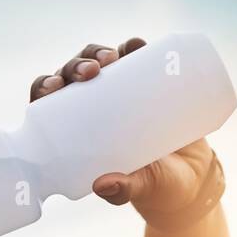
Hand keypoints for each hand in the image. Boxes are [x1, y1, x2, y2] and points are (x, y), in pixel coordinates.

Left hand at [29, 37, 217, 227]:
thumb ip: (122, 191)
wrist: (192, 176)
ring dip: (99, 53)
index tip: (53, 87)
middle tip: (92, 71)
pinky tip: (133, 45)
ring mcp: (120, 92)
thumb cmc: (153, 186)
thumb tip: (102, 185)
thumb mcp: (138, 188)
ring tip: (113, 57)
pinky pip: (135, 57)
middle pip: (73, 76)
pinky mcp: (148, 83)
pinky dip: (132, 47)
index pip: (49, 103)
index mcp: (75, 131)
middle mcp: (92, 106)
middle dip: (76, 65)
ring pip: (101, 62)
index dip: (44, 87)